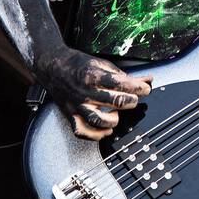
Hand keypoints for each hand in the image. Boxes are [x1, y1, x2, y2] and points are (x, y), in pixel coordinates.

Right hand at [34, 47, 152, 140]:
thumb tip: (145, 80)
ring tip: (117, 114)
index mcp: (94, 75)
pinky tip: (106, 130)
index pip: (122, 84)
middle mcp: (85, 91)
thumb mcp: (101, 63)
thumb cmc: (77, 65)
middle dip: (130, 101)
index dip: (138, 88)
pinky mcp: (70, 114)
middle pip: (114, 101)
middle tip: (134, 99)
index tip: (145, 88)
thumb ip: (123, 75)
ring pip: (98, 120)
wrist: (52, 66)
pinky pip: (82, 131)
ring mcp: (77, 105)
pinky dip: (96, 135)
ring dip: (113, 120)